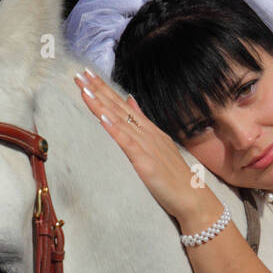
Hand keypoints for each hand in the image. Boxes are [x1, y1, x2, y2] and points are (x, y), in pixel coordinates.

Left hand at [72, 67, 205, 223]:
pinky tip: (102, 117)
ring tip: (85, 90)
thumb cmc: (175, 177)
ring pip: (120, 121)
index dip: (105, 89)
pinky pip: (127, 142)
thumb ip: (143, 123)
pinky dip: (114, 129)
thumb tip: (130, 101)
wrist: (193, 198)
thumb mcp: (158, 145)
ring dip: (101, 105)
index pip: (123, 105)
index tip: (88, 75)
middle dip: (98, 90)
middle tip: (80, 74)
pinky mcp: (146, 161)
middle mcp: (147, 133)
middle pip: (119, 108)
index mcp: (149, 130)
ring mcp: (147, 146)